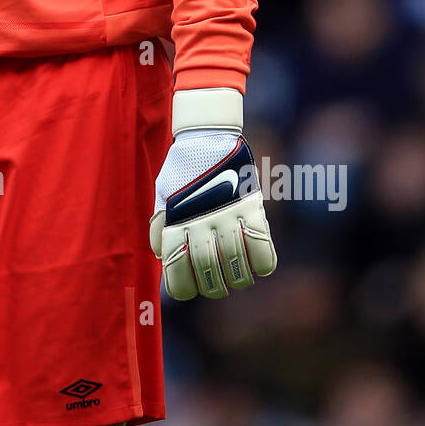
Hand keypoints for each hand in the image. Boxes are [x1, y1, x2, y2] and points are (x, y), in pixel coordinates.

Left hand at [150, 130, 275, 299]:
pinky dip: (263, 264)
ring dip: (239, 279)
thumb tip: (161, 255)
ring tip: (239, 277)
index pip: (178, 275)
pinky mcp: (251, 208)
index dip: (185, 288)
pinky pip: (263, 250)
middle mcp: (200, 223)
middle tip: (219, 284)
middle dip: (214, 287)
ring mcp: (227, 216)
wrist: (208, 137)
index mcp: (176, 224)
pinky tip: (259, 263)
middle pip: (209, 274)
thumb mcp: (163, 197)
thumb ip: (161, 227)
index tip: (191, 287)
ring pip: (236, 267)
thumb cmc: (184, 171)